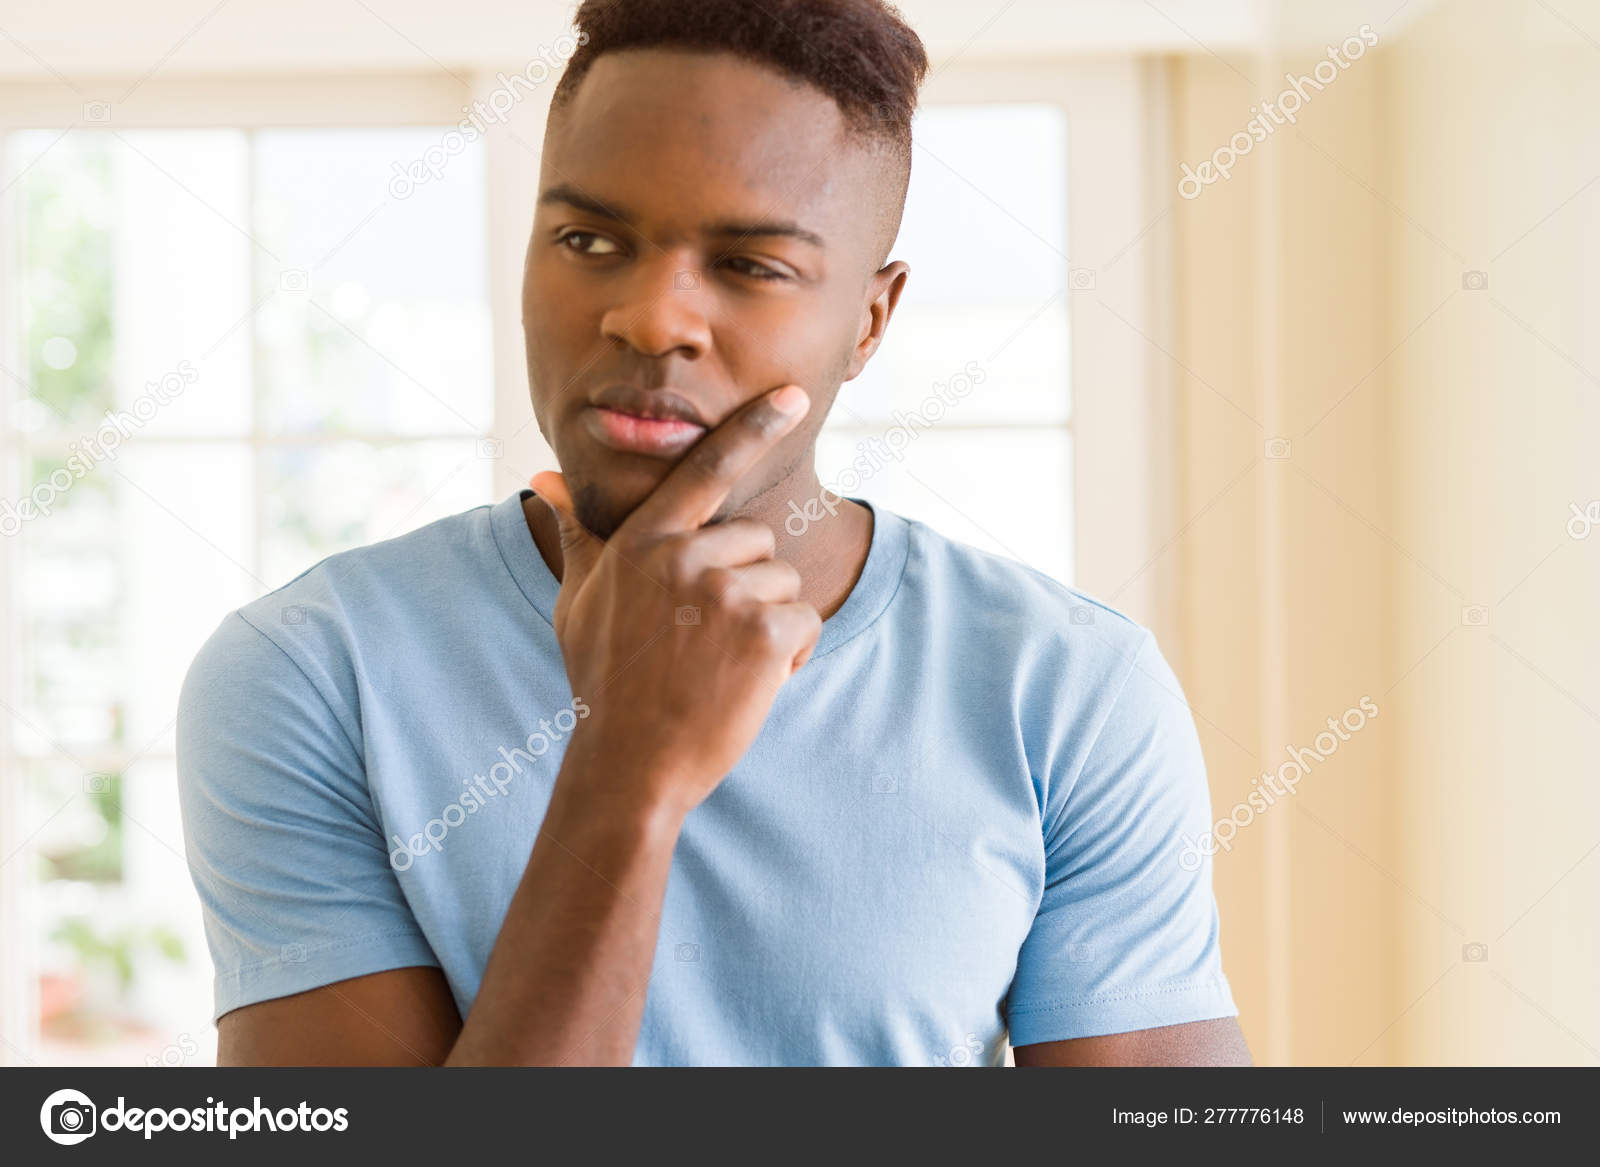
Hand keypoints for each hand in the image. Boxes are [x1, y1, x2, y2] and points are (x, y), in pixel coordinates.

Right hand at [531, 384, 821, 818]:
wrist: (630, 764)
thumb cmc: (602, 681)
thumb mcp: (579, 601)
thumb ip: (579, 534)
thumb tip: (543, 478)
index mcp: (644, 541)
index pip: (705, 468)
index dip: (752, 427)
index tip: (792, 396)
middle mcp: (684, 556)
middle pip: (756, 540)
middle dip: (745, 586)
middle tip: (705, 640)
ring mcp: (724, 593)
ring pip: (783, 584)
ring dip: (767, 624)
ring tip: (720, 665)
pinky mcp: (762, 633)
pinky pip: (804, 623)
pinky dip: (790, 656)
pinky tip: (747, 684)